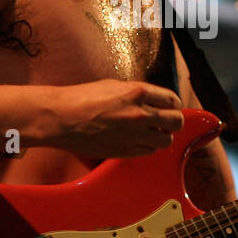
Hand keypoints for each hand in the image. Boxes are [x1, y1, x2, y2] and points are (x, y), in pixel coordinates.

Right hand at [46, 79, 184, 158]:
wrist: (62, 118)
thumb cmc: (82, 98)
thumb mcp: (114, 86)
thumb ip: (137, 93)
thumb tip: (152, 100)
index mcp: (138, 92)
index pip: (172, 100)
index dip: (173, 104)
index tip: (170, 107)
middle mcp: (141, 114)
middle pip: (175, 122)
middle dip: (173, 121)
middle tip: (166, 121)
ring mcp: (134, 135)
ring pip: (166, 140)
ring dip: (161, 136)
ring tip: (151, 132)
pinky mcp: (125, 151)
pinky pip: (149, 152)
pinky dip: (147, 147)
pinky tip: (137, 140)